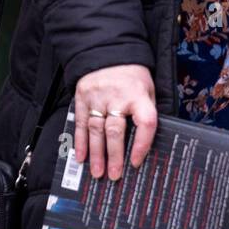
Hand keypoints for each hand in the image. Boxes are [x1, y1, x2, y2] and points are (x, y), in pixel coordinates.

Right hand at [73, 64, 158, 180]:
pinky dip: (80, 142)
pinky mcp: (82, 98)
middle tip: (114, 176)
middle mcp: (117, 97)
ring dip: (96, 154)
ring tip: (98, 172)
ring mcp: (97, 98)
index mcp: (139, 95)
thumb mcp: (149, 89)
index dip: (142, 144)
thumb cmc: (133, 76)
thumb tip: (149, 141)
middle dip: (114, 156)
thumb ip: (147, 111)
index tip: (136, 161)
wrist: (109, 52)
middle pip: (115, 131)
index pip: (145, 122)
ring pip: (96, 130)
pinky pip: (79, 123)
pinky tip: (81, 157)